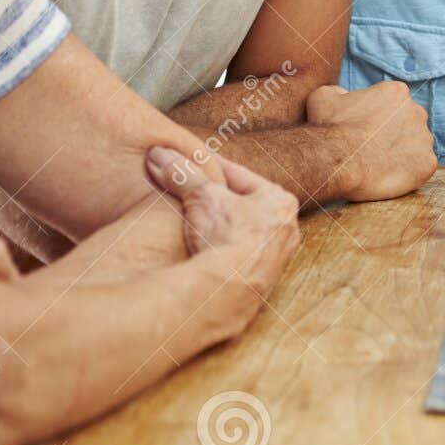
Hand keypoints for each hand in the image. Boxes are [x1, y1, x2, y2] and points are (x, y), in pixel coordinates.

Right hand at [145, 147, 299, 302]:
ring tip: (195, 224)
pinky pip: (238, 258)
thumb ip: (182, 174)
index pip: (240, 176)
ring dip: (220, 228)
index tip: (191, 162)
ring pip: (243, 234)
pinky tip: (204, 253)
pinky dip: (221, 252)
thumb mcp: (201, 197)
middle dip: (218, 199)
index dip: (210, 168)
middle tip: (192, 192)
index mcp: (280, 201)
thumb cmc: (225, 236)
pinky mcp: (259, 282)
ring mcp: (275, 259)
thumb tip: (158, 154)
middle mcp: (285, 229)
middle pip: (243, 205)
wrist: (228, 291)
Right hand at [306, 82, 436, 201]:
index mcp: (397, 92)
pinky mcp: (427, 163)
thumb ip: (336, 91)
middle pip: (409, 123)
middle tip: (374, 149)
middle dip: (394, 134)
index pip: (393, 103)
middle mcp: (417, 111)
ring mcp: (424, 138)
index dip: (378, 117)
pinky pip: (422, 168)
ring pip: (416, 146)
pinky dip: (409, 174)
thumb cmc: (329, 128)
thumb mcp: (323, 97)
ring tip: (380, 165)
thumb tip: (342, 94)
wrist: (335, 160)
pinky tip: (389, 176)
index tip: (365, 129)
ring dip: (403, 154)